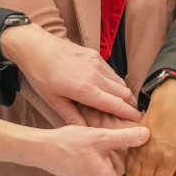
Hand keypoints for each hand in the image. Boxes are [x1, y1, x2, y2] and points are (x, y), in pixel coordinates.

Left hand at [0, 22, 139, 125]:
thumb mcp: (53, 100)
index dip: (130, 114)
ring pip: (119, 81)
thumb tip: (85, 130)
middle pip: (124, 93)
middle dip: (131, 105)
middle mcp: (96, 75)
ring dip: (125, 94)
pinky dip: (115, 82)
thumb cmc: (41, 74)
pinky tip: (110, 89)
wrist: (36, 46)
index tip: (139, 122)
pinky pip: (111, 72)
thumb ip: (72, 116)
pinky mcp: (95, 55)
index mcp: (86, 90)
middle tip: (134, 116)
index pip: (116, 105)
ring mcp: (97, 63)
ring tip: (124, 105)